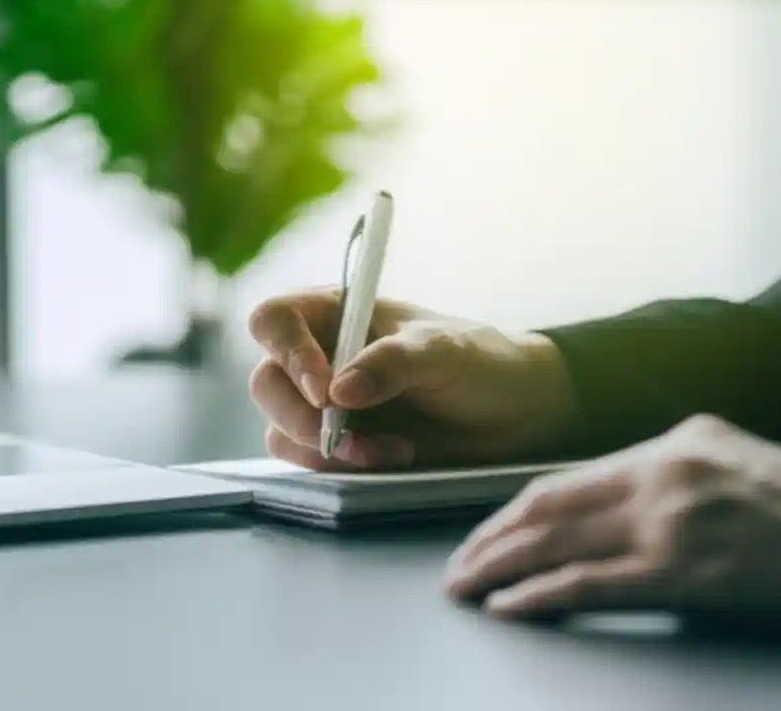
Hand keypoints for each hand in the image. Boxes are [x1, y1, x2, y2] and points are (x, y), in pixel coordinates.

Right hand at [247, 289, 580, 469]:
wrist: (514, 415)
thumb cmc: (481, 363)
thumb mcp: (443, 353)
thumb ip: (392, 363)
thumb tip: (338, 392)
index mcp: (336, 313)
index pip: (274, 320)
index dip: (286, 353)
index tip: (324, 390)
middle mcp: (319, 355)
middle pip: (266, 383)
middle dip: (300, 417)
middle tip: (343, 436)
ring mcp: (325, 404)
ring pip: (280, 428)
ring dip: (324, 449)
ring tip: (388, 450)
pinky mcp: (337, 445)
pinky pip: (306, 460)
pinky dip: (338, 467)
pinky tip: (390, 459)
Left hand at [444, 415, 780, 628]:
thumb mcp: (729, 455)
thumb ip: (666, 468)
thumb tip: (612, 492)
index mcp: (667, 445)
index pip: (565, 479)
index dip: (515, 512)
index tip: (486, 533)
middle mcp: (655, 474)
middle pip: (545, 509)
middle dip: (489, 539)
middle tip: (457, 565)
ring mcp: (664, 522)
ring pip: (553, 545)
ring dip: (498, 567)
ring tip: (464, 587)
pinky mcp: (678, 572)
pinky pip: (586, 584)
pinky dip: (538, 595)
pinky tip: (507, 605)